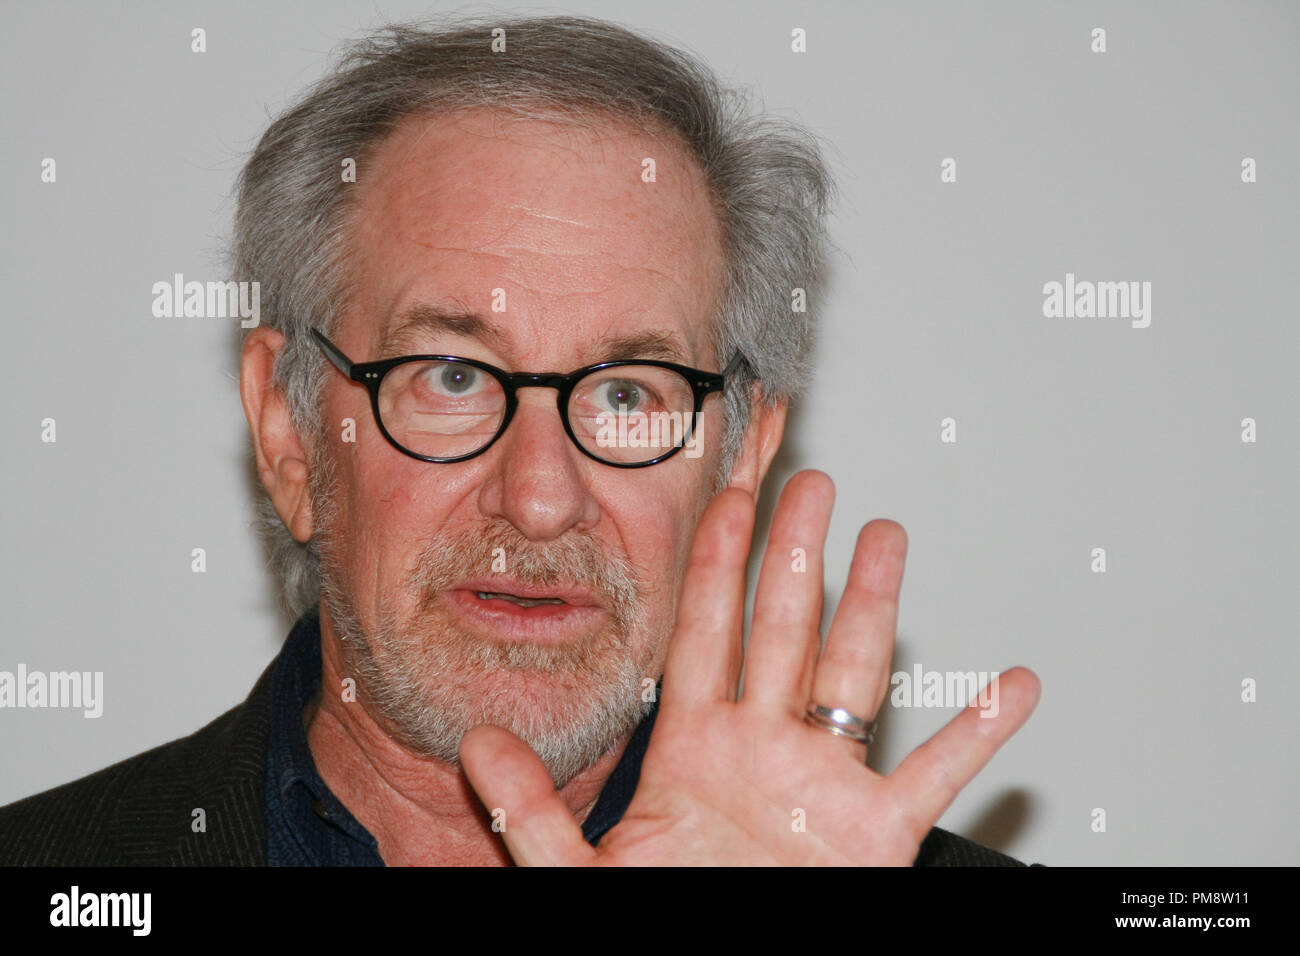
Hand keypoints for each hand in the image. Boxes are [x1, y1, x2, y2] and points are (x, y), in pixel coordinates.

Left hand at [459, 470, 1039, 863]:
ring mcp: (821, 788)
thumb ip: (530, 814)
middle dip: (795, 553)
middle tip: (808, 482)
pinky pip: (933, 776)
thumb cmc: (662, 927)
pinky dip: (977, 735)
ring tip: (887, 537)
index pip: (706, 632)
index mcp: (692, 752)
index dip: (715, 560)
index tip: (724, 494)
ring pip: (852, 677)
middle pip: (782, 629)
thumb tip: (475, 747)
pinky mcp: (875, 839)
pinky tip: (1009, 686)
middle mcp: (760, 753)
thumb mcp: (579, 875)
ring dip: (873, 607)